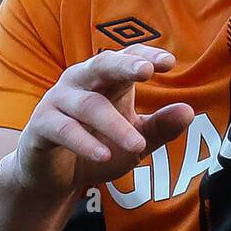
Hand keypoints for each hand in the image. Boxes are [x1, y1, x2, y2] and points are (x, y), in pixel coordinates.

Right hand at [14, 45, 193, 199]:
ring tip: (138, 146)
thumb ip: (159, 128)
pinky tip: (104, 155)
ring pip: (89, 105)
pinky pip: (63, 129)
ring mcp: (58, 100)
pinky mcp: (41, 125)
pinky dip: (84, 142)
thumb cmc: (97, 146)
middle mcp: (81, 81)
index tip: (169, 62)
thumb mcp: (134, 141)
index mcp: (106, 78)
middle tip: (146, 71)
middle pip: (103, 64)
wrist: (51, 174)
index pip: (128, 57)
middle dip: (124, 65)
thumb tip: (189, 112)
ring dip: (114, 125)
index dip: (146, 55)